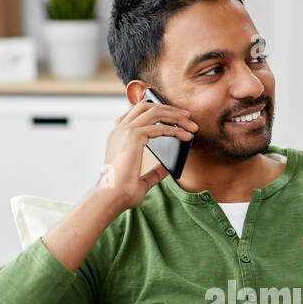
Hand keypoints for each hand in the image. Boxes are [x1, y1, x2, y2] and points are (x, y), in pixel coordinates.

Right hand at [100, 94, 197, 209]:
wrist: (111, 197)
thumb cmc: (122, 191)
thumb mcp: (142, 179)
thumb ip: (154, 171)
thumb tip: (167, 168)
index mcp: (118, 136)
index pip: (138, 112)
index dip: (159, 111)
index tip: (176, 118)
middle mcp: (120, 129)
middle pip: (147, 106)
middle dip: (170, 109)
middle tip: (188, 117)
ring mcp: (125, 131)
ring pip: (154, 112)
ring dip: (175, 116)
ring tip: (191, 125)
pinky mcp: (133, 136)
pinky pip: (159, 127)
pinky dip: (175, 130)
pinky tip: (186, 136)